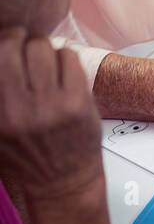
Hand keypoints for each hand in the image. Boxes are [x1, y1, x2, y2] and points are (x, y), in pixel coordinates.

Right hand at [0, 29, 104, 199]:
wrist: (62, 183)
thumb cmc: (27, 155)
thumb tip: (1, 50)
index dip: (3, 41)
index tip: (9, 42)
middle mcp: (16, 110)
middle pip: (14, 45)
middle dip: (21, 40)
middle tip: (27, 48)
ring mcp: (48, 106)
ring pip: (43, 47)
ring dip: (45, 48)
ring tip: (47, 63)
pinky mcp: (76, 103)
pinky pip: (69, 57)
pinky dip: (66, 57)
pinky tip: (64, 71)